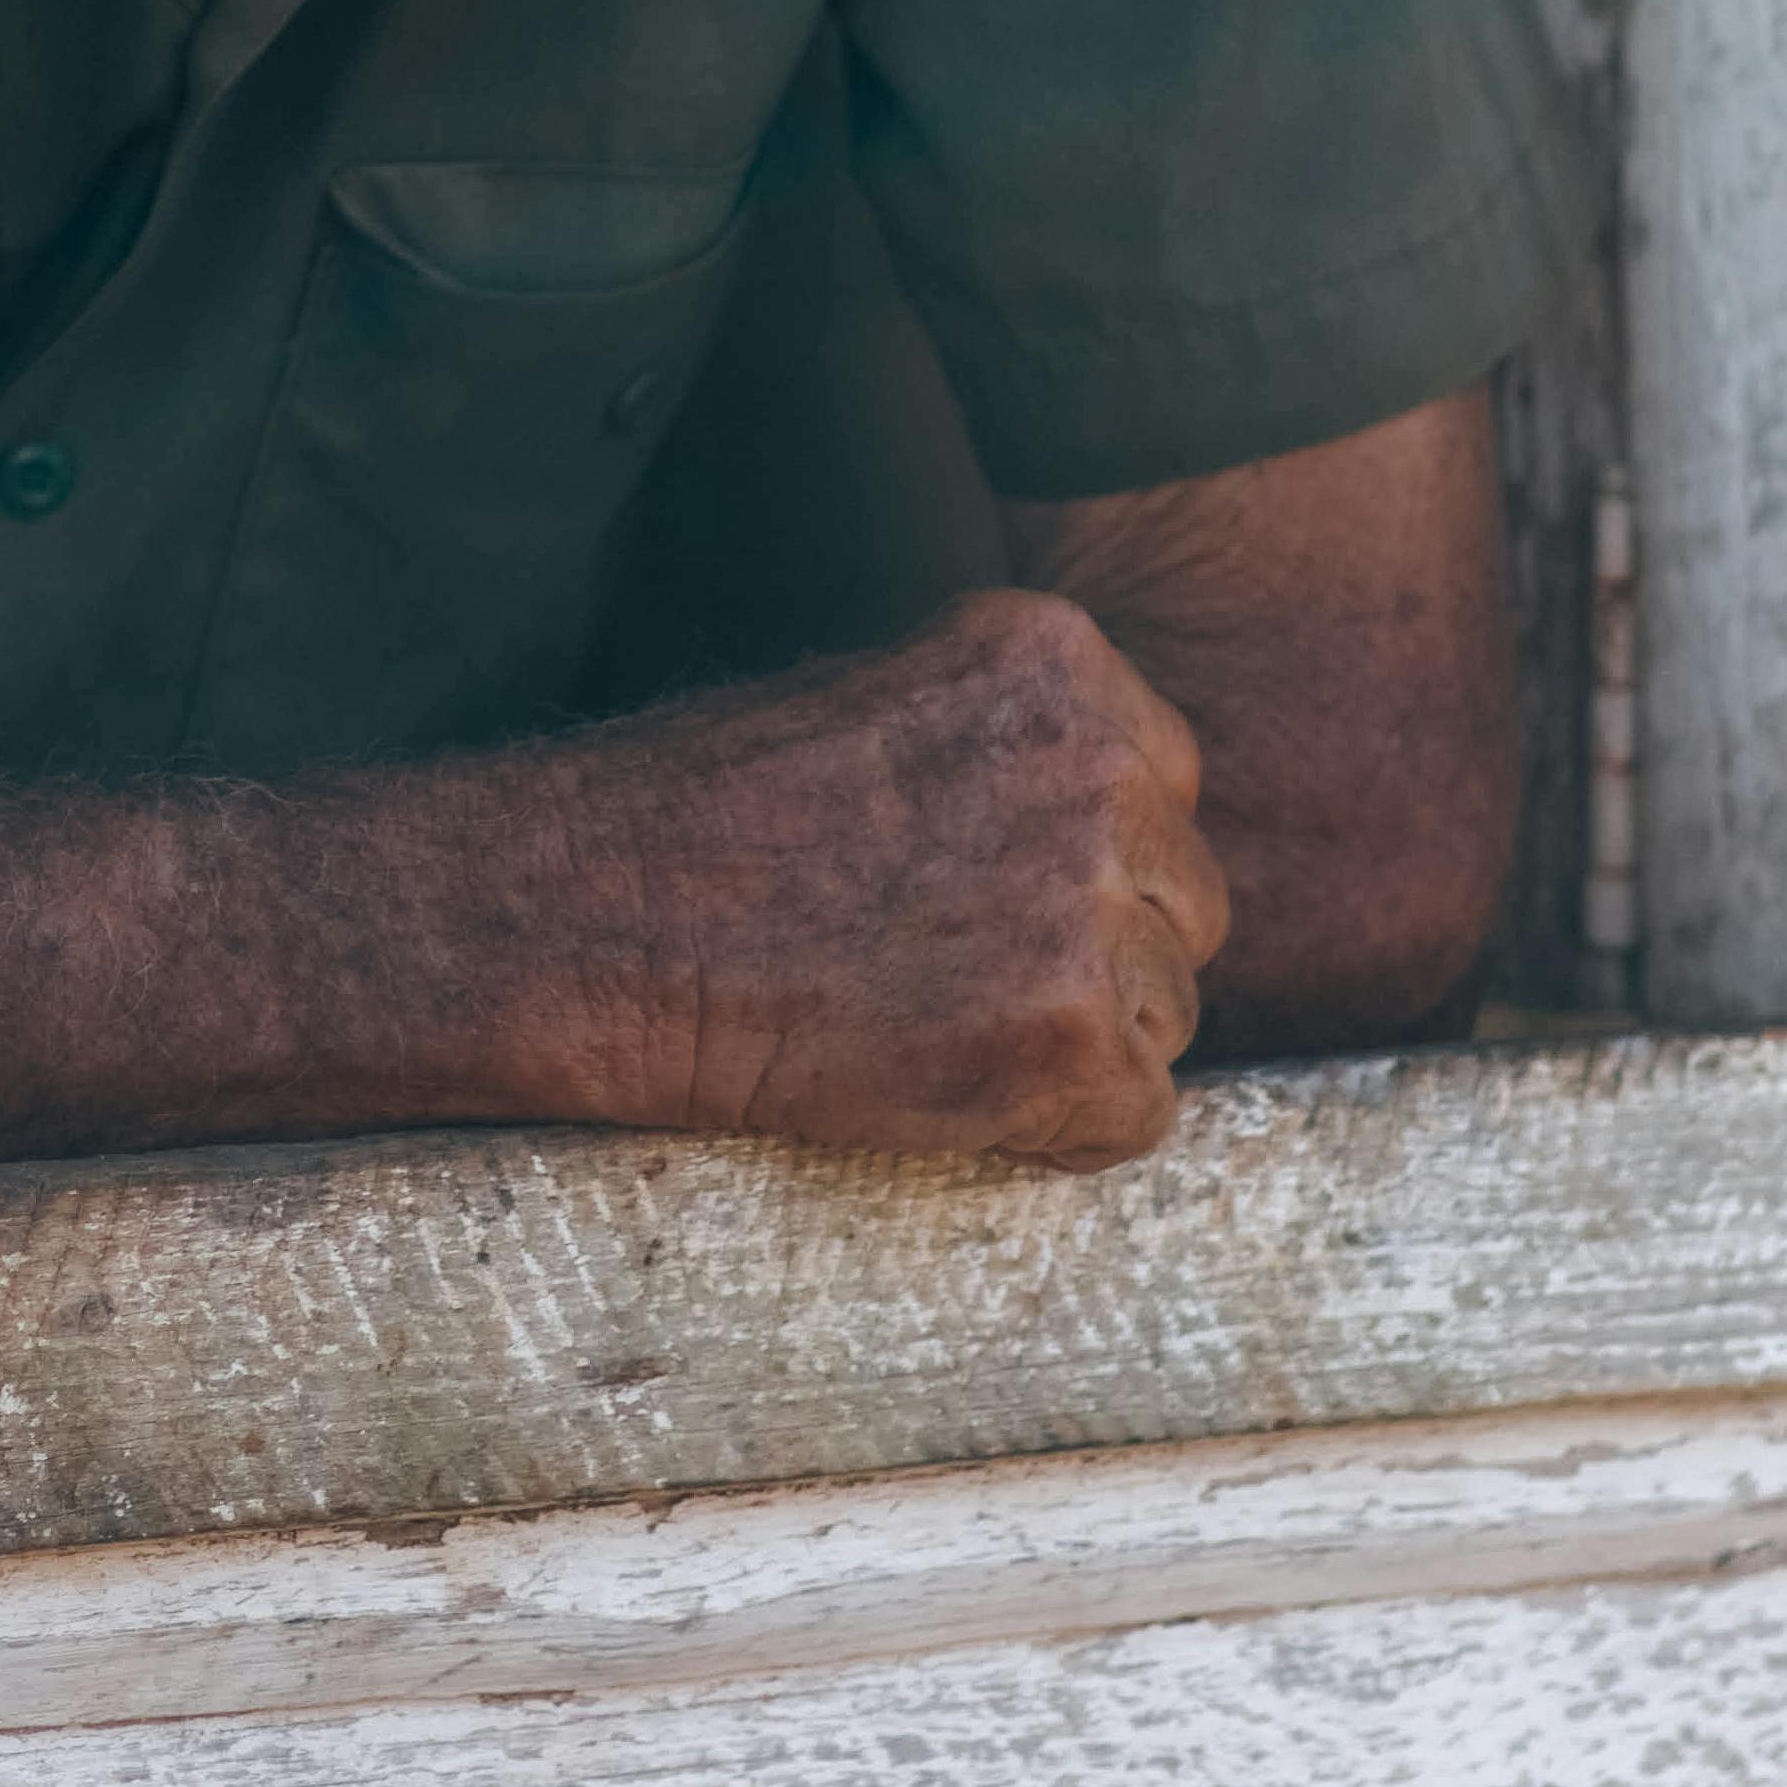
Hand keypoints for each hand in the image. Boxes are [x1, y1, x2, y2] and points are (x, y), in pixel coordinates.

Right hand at [532, 589, 1229, 1168]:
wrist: (603, 919)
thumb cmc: (708, 815)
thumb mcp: (885, 699)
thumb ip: (1015, 746)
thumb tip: (1105, 830)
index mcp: (1059, 656)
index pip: (1162, 781)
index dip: (1083, 859)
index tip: (980, 892)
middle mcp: (1104, 763)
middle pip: (1182, 900)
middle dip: (1099, 952)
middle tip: (952, 973)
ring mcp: (1095, 901)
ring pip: (1165, 1012)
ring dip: (1072, 1040)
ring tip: (927, 1023)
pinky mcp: (1074, 1038)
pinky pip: (1136, 1116)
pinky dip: (1054, 1130)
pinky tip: (942, 1087)